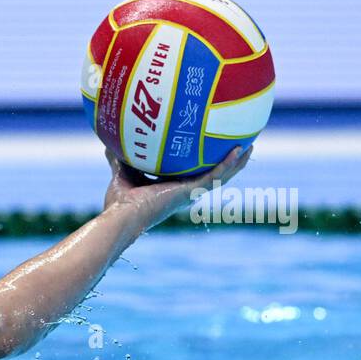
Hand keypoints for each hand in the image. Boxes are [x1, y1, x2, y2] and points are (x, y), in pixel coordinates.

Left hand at [103, 144, 252, 229]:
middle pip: (213, 175)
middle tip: (241, 146)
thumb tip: (109, 143)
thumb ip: (120, 159)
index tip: (211, 149)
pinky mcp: (190, 192)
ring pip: (221, 177)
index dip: (203, 163)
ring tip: (251, 146)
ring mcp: (189, 193)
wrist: (122, 216)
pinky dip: (228, 164)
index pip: (192, 174)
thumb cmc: (119, 203)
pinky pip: (215, 176)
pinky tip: (239, 150)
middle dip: (227, 163)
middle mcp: (184, 191)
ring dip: (237, 163)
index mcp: (171, 188)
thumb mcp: (122, 173)